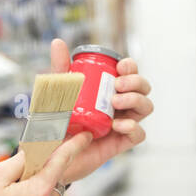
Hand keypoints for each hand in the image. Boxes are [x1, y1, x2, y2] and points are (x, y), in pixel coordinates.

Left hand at [49, 38, 151, 184]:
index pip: (129, 72)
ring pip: (146, 107)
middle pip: (143, 88)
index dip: (130, 66)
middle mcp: (119, 105)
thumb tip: (58, 43)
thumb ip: (60, 69)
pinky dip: (133, 127)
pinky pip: (139, 134)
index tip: (120, 66)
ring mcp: (122, 123)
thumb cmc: (56, 122)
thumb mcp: (57, 93)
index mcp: (108, 89)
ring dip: (136, 100)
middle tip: (117, 85)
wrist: (50, 153)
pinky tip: (118, 125)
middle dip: (136, 82)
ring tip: (116, 103)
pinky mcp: (121, 143)